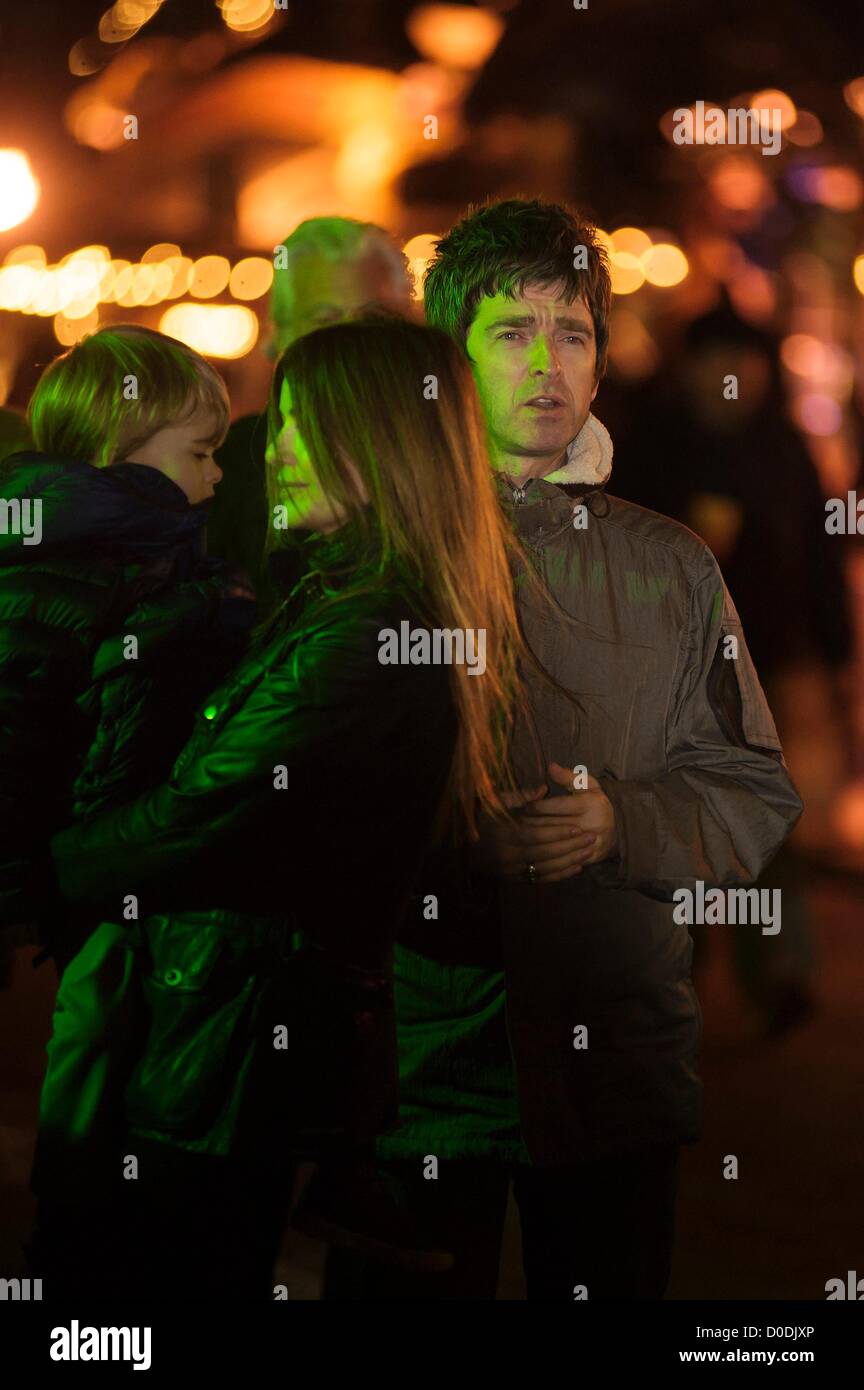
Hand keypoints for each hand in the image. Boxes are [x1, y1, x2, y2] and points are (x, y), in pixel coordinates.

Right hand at [468, 782, 598, 883]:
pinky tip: (576, 868)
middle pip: (542, 851)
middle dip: (569, 846)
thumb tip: (543, 789)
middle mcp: (505, 852)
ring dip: (568, 861)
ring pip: (543, 867)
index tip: (577, 827)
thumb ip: (519, 796)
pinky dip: (559, 875)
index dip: (556, 832)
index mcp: (501, 831)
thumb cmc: (481, 818)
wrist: (462, 848)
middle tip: (591, 838)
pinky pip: (539, 879)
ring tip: (588, 852)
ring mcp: (509, 869)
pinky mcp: (513, 879)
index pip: (533, 833)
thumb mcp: (495, 802)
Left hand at [519, 762, 617, 874]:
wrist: (618, 828)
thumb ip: (567, 776)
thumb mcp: (586, 784)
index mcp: (590, 804)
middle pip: (554, 826)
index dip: (537, 806)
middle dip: (532, 823)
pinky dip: (547, 856)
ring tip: (520, 835)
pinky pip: (564, 859)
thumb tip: (550, 766)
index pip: (557, 806)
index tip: (523, 806)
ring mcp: (591, 843)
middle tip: (515, 822)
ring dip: (535, 841)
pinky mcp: (590, 858)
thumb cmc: (595, 802)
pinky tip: (534, 850)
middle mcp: (592, 824)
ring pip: (556, 844)